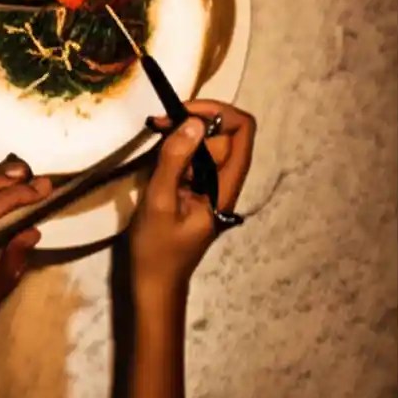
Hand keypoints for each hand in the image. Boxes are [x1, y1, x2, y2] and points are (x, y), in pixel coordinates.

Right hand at [133, 100, 255, 298]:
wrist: (154, 284)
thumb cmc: (158, 250)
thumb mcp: (160, 203)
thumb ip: (175, 162)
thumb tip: (194, 123)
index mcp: (226, 186)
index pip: (243, 131)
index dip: (219, 113)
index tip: (185, 113)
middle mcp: (224, 181)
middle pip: (223, 133)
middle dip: (194, 120)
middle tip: (159, 122)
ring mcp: (210, 184)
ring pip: (206, 143)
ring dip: (182, 132)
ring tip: (154, 130)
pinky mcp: (194, 188)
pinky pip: (193, 157)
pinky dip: (177, 147)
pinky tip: (156, 148)